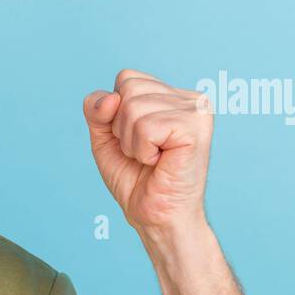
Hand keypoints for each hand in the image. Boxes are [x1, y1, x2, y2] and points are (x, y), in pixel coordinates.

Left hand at [82, 69, 212, 233]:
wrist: (155, 216)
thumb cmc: (135, 179)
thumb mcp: (105, 138)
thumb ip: (97, 110)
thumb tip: (111, 97)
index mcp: (172, 95)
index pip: (126, 77)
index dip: (115, 113)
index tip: (135, 140)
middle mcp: (189, 97)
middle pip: (128, 88)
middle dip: (121, 127)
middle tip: (143, 152)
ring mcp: (197, 110)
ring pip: (134, 107)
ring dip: (132, 142)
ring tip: (151, 159)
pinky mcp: (197, 127)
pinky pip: (146, 126)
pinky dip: (143, 150)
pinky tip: (160, 162)